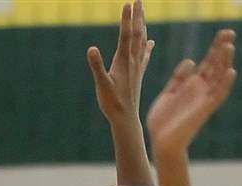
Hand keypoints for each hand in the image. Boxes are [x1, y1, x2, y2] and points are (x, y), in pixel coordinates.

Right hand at [88, 1, 154, 122]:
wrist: (126, 118)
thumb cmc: (112, 103)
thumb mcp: (102, 85)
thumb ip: (97, 66)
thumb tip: (91, 49)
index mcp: (123, 61)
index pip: (126, 35)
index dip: (127, 18)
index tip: (128, 2)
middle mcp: (133, 61)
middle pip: (137, 33)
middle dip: (137, 16)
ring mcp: (137, 67)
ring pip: (141, 41)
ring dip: (142, 25)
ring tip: (143, 13)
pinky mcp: (138, 74)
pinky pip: (144, 56)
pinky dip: (147, 46)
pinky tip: (150, 41)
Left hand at [148, 29, 236, 158]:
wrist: (160, 142)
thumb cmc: (162, 121)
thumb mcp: (168, 94)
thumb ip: (178, 78)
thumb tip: (191, 60)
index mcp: (191, 85)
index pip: (208, 62)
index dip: (215, 48)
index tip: (222, 33)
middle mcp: (200, 90)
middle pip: (215, 66)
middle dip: (222, 50)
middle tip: (229, 32)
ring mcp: (203, 99)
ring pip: (219, 77)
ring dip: (225, 62)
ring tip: (229, 46)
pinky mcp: (204, 109)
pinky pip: (218, 95)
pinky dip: (225, 84)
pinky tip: (231, 71)